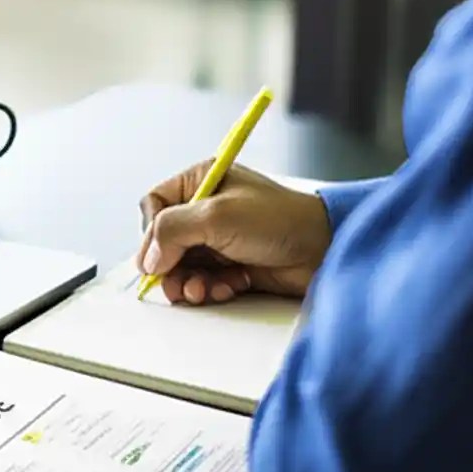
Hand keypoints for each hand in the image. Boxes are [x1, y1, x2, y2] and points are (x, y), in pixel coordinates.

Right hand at [134, 162, 331, 304]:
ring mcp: (219, 237)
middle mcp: (207, 208)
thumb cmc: (280, 220)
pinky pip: (205, 279)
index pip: (155, 206)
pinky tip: (228, 287)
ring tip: (203, 290)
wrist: (326, 249)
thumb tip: (147, 258)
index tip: (158, 258)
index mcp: (201, 181)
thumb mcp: (217, 216)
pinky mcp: (232, 263)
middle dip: (172, 266)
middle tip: (179, 284)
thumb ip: (172, 230)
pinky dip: (211, 288)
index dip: (152, 234)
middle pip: (166, 241)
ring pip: (183, 265)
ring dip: (190, 282)